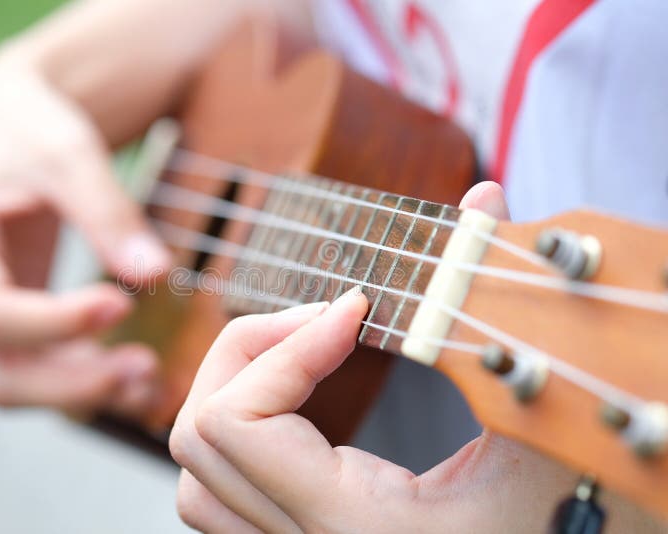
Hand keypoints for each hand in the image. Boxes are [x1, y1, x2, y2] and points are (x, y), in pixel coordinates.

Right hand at [0, 52, 170, 416]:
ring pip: (19, 385)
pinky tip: (140, 381)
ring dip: (83, 394)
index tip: (122, 304)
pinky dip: (87, 385)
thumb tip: (154, 273)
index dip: (55, 322)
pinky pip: (42, 373)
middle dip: (72, 383)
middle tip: (144, 368)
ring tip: (152, 382)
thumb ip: (108, 211)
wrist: (14, 128)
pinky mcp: (14, 323)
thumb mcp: (68, 151)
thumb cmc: (31, 129)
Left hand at [169, 182, 661, 532]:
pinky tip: (306, 390)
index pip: (238, 424)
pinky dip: (246, 426)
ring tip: (311, 343)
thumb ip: (496, 307)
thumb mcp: (539, 414)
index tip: (360, 304)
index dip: (288, 343)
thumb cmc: (575, 506)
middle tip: (333, 314)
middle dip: (253, 351)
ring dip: (239, 387)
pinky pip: (226, 490)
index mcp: (354, 528)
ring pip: (200, 472)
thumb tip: (482, 195)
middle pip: (199, 438)